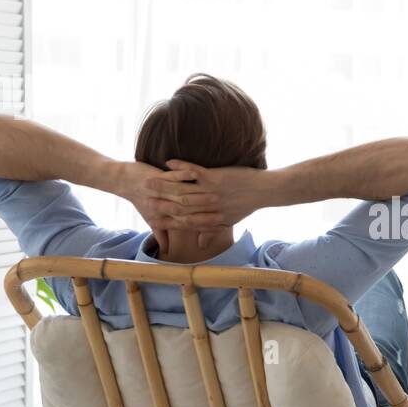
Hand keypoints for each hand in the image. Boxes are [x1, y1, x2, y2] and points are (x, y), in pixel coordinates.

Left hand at [109, 161, 227, 250]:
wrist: (122, 181)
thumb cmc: (139, 199)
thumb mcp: (151, 217)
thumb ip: (161, 234)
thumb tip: (166, 251)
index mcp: (165, 215)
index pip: (187, 224)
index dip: (203, 226)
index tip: (219, 227)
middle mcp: (163, 205)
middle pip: (187, 210)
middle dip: (206, 211)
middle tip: (222, 212)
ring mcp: (161, 190)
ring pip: (181, 194)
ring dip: (198, 194)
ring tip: (215, 193)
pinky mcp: (157, 176)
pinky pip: (173, 176)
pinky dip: (184, 173)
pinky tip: (195, 174)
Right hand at [142, 160, 274, 245]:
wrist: (265, 191)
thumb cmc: (246, 205)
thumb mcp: (228, 221)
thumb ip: (211, 232)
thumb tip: (199, 245)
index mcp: (210, 219)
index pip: (183, 222)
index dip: (166, 221)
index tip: (150, 220)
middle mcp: (207, 208)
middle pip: (178, 207)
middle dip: (159, 203)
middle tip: (143, 199)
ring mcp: (210, 193)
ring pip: (182, 190)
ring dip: (164, 184)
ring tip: (148, 179)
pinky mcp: (216, 178)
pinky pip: (194, 172)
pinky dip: (181, 166)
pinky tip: (168, 161)